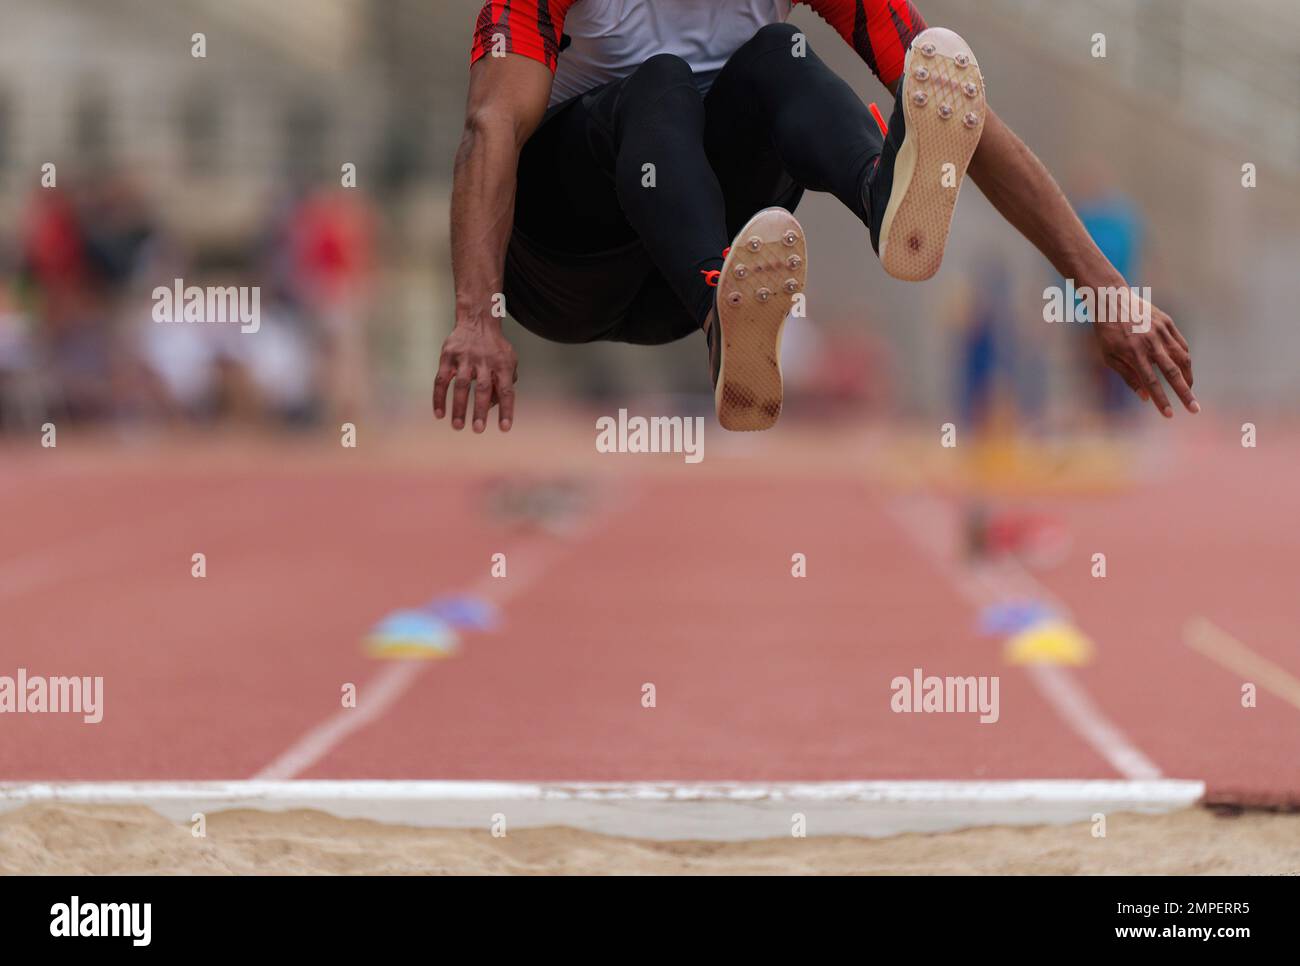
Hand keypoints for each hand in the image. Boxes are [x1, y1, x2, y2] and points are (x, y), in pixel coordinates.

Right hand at [433, 321, 517, 431]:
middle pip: (483, 389)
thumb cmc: (495, 348)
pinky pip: (441, 380)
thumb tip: (493, 407)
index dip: (506, 410)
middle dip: (480, 410)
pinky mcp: (448, 357)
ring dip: (458, 407)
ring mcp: (465, 358)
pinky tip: (439, 414)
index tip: (504, 429)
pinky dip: (439, 398)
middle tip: (477, 430)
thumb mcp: (509, 362)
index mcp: (503, 365)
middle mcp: (484, 361)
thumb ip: (505, 384)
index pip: (507, 391)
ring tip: (457, 426)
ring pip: (461, 385)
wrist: (477, 321)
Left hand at [1089, 287, 1196, 417]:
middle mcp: (1150, 343)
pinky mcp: (1168, 323)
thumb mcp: (1109, 357)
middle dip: (1185, 393)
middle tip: (1195, 409)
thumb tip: (1145, 398)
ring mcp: (1161, 331)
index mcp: (1133, 353)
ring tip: (1189, 390)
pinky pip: (1181, 344)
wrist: (1112, 301)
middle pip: (1173, 373)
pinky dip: (1185, 359)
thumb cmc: (1107, 333)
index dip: (1160, 400)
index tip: (1169, 415)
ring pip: (1182, 358)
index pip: (1151, 382)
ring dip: (1188, 377)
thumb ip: (1128, 377)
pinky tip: (1185, 369)